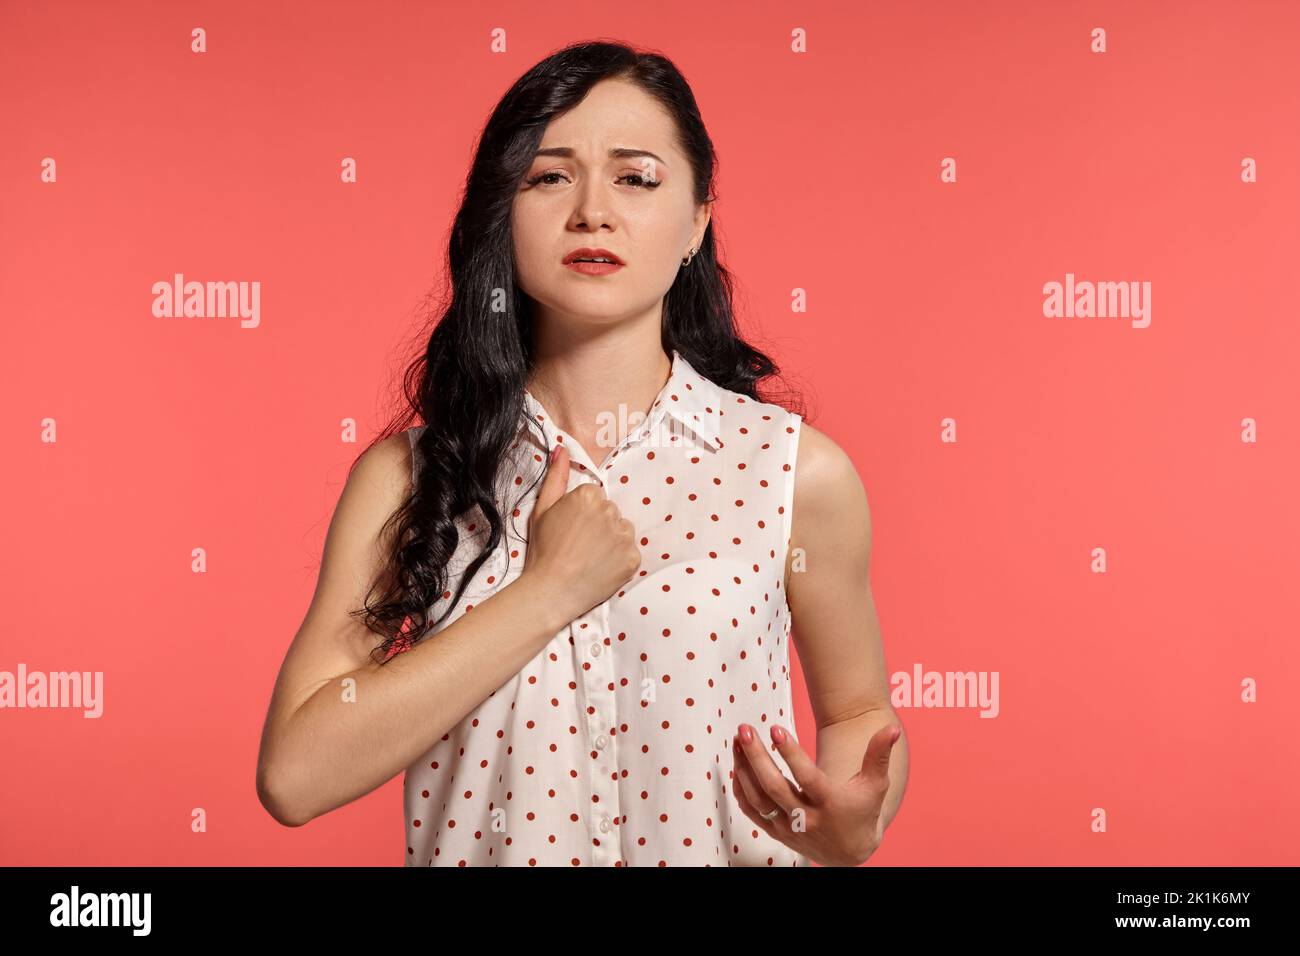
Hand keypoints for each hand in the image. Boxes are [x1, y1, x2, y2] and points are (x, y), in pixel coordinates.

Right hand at [522, 443, 641, 621]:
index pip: (594, 496)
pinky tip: (600, 568)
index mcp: (588, 496)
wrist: (551, 591)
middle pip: (610, 512)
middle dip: (598, 525)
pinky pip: (630, 553)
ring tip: (590, 558)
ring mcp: (624, 536)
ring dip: (611, 541)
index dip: (581, 513)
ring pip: (622, 531)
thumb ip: (556, 477)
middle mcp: (610, 511)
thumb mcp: (542, 509)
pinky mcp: (633, 558)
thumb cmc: (543, 551)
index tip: (571, 529)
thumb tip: (562, 448)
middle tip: (579, 545)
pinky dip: (619, 560)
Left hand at [731, 720, 901, 865]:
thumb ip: (879, 756)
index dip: (791, 753)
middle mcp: (806, 817)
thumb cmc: (862, 812)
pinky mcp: (776, 832)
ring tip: (738, 742)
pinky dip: (741, 790)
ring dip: (744, 769)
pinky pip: (752, 812)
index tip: (776, 729)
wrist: (850, 852)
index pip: (806, 778)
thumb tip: (891, 730)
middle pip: (775, 787)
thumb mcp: (875, 785)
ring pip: (759, 799)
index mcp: (830, 803)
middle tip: (745, 730)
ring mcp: (788, 827)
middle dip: (757, 757)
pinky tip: (737, 766)